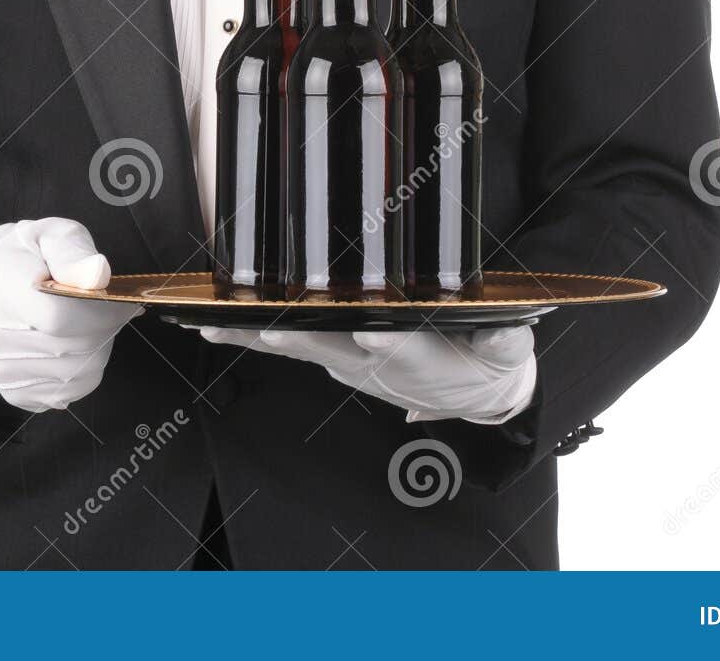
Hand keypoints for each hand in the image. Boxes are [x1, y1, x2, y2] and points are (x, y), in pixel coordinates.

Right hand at [0, 218, 140, 411]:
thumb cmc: (21, 257)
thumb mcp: (49, 235)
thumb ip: (73, 252)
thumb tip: (97, 275)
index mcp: (2, 287)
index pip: (60, 318)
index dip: (99, 312)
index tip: (116, 300)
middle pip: (72, 349)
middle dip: (102, 330)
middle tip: (105, 309)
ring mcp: (1, 369)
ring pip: (75, 375)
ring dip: (95, 351)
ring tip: (86, 325)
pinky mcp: (12, 390)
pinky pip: (66, 394)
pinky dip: (81, 373)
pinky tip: (73, 347)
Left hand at [198, 325, 538, 423]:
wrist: (474, 394)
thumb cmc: (486, 360)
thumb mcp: (507, 350)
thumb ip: (505, 340)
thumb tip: (501, 330)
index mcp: (420, 359)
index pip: (399, 351)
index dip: (383, 346)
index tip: (368, 335)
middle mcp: (375, 362)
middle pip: (334, 348)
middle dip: (300, 337)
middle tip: (271, 328)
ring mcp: (348, 361)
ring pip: (299, 345)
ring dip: (259, 336)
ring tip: (218, 325)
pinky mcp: (332, 355)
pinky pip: (286, 343)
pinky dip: (249, 334)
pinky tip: (212, 326)